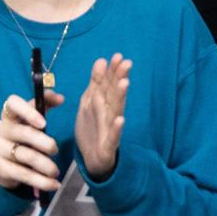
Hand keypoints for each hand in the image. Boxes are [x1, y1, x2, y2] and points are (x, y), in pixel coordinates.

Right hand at [0, 93, 63, 192]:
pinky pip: (23, 174)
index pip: (12, 103)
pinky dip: (42, 181)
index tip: (44, 122)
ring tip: (56, 171)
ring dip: (46, 165)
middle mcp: (2, 129)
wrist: (4, 165)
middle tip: (56, 150)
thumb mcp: (33, 120)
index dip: (28, 110)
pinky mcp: (0, 168)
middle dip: (45, 142)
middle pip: (24, 133)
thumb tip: (61, 97)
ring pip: (26, 156)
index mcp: (10, 114)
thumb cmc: (23, 137)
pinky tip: (54, 184)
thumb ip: (45, 104)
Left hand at [73, 53, 130, 178]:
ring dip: (120, 97)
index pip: (109, 84)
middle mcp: (109, 113)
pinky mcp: (109, 144)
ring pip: (116, 110)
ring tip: (124, 84)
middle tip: (126, 63)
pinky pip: (114, 136)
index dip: (113, 70)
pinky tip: (120, 120)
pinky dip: (117, 128)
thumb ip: (96, 83)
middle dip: (119, 78)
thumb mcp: (90, 102)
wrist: (92, 159)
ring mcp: (110, 128)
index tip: (118, 56)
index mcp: (104, 102)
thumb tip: (101, 60)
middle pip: (114, 93)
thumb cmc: (93, 128)